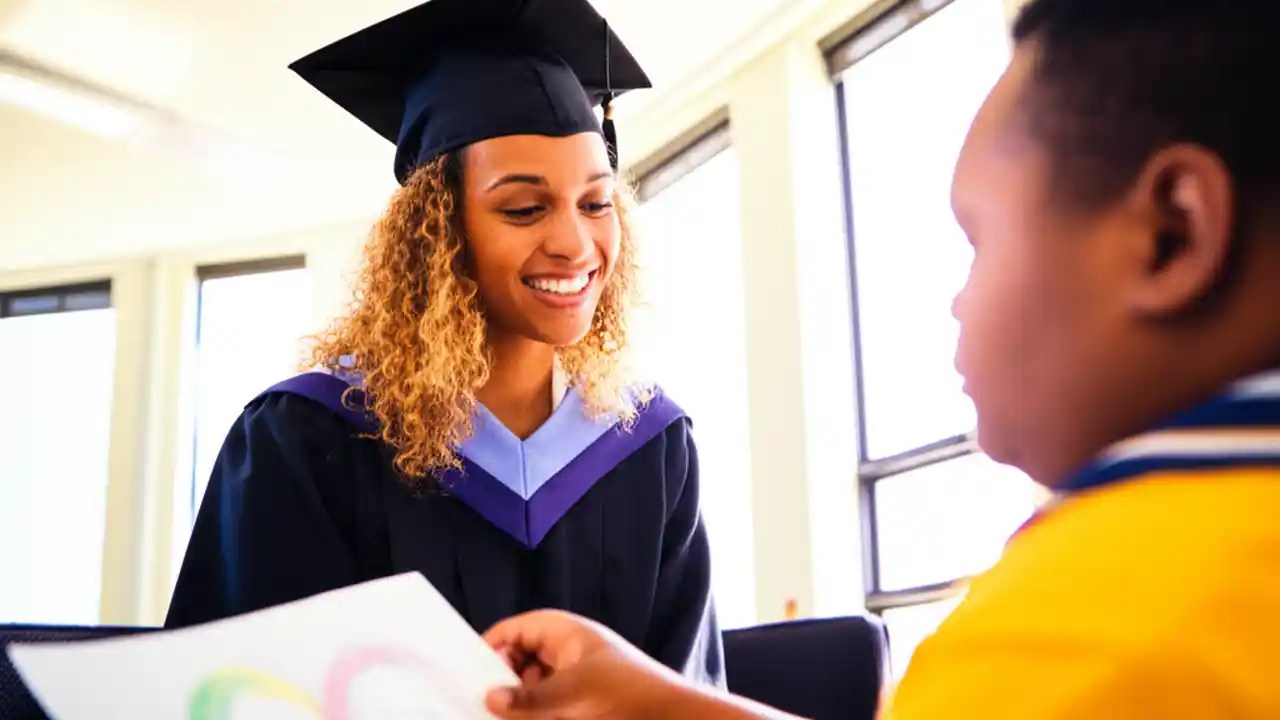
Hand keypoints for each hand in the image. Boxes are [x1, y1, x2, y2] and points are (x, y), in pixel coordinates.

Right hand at [483, 610, 679, 719]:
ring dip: (517, 703)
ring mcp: (573, 679)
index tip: (465, 670)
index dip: (492, 645)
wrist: (671, 718)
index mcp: (564, 633)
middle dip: (501, 680)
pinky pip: (546, 705)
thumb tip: (490, 698)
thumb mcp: (570, 695)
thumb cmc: (626, 694)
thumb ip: (528, 698)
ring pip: (531, 687)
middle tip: (476, 703)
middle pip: (520, 659)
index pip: (516, 629)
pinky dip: (533, 714)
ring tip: (492, 716)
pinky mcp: (578, 704)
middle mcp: (566, 652)